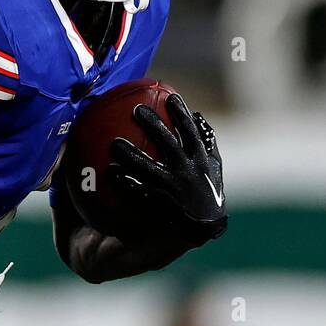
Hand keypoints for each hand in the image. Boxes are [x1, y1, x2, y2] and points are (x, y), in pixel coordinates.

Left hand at [107, 94, 227, 246]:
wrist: (203, 228)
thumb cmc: (207, 192)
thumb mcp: (213, 167)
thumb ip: (207, 142)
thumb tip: (198, 115)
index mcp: (202, 160)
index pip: (191, 131)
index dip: (181, 114)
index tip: (170, 96)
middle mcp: (188, 172)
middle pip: (169, 143)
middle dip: (153, 125)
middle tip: (136, 110)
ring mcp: (174, 188)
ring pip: (150, 168)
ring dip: (131, 155)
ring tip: (115, 144)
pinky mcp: (162, 204)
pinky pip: (141, 191)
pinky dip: (126, 182)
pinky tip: (111, 174)